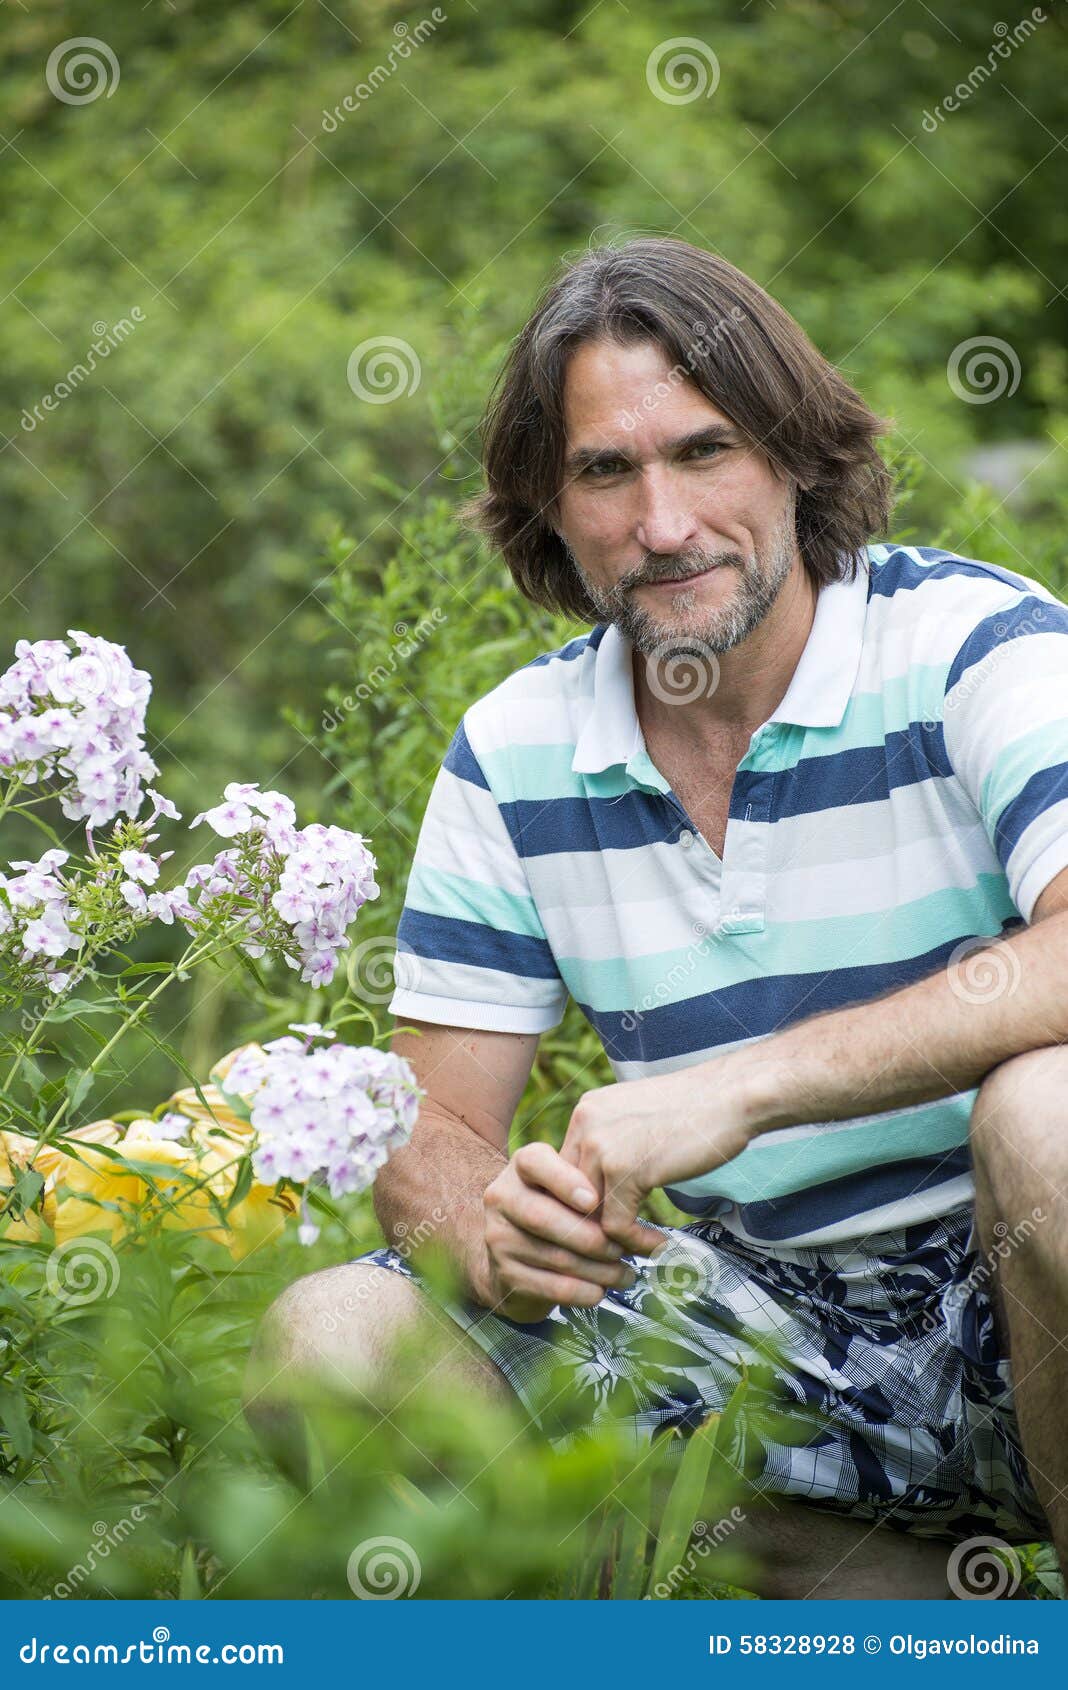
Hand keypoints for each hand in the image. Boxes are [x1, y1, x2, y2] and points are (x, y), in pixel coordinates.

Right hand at [473, 1141, 667, 1323]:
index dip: (565, 1181)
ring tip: (625, 1274)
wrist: (513, 1257)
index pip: (535, 1162)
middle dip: (593, 1238)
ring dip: (598, 1270)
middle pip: (545, 1217)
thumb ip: (593, 1187)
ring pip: (555, 1256)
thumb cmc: (557, 1213)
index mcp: (520, 1167)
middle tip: (625, 1250)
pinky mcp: (505, 1274)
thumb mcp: (567, 1190)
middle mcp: (501, 1197)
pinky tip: (601, 1292)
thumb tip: (641, 1197)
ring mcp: (498, 1237)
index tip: (593, 1200)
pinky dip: (583, 1292)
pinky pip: (552, 1286)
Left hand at [559, 1062, 758, 1244]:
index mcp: (587, 1112)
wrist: (731, 1096)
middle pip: (569, 1194)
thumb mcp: (638, 1122)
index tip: (607, 1226)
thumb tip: (602, 1193)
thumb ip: (614, 1149)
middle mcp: (585, 1125)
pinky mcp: (624, 1170)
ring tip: (642, 1248)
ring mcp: (601, 1146)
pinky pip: (616, 1225)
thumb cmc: (696, 1112)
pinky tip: (660, 1244)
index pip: (564, 1172)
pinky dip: (636, 1243)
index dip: (584, 1205)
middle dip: (593, 1226)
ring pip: (589, 1215)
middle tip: (620, 1247)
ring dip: (615, 1241)